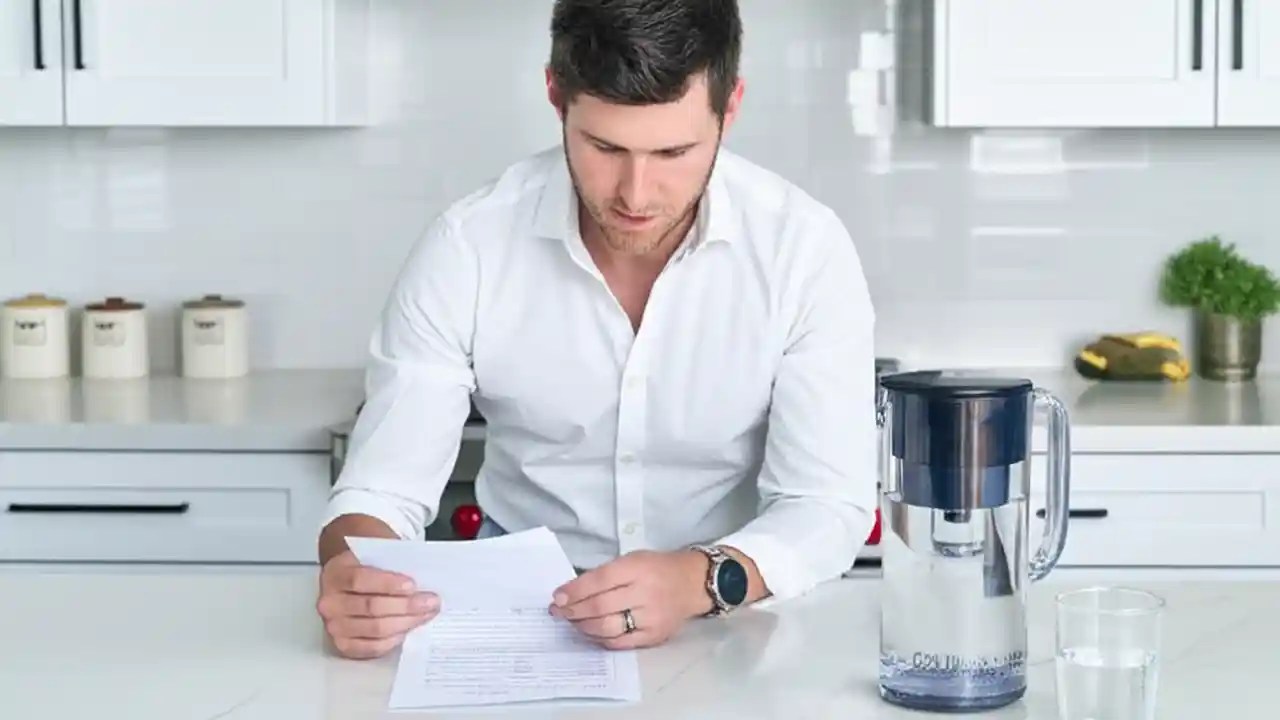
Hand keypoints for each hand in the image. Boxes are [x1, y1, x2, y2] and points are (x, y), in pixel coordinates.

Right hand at [316, 549, 440, 658]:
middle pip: (371, 607)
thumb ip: (393, 564)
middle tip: (431, 602)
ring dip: (406, 622)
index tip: (412, 585)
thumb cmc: (367, 567)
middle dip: (406, 606)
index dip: (388, 584)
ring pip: (375, 628)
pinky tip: (408, 629)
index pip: (360, 580)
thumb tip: (423, 579)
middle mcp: (330, 602)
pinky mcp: (343, 645)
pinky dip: (394, 639)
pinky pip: (372, 647)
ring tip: (426, 614)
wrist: (346, 582)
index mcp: (335, 574)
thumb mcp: (375, 555)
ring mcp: (334, 626)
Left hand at [548, 550, 708, 649]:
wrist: (692, 583)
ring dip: (583, 626)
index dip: (574, 591)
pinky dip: (600, 639)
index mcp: (638, 568)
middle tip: (558, 612)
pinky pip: (620, 642)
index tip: (557, 597)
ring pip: (607, 627)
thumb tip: (571, 592)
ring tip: (572, 622)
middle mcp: (645, 593)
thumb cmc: (657, 568)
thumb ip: (605, 574)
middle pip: (600, 606)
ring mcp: (651, 617)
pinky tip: (591, 632)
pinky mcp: (654, 636)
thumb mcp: (633, 559)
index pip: (599, 580)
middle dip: (573, 611)